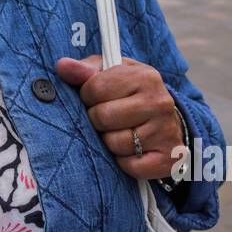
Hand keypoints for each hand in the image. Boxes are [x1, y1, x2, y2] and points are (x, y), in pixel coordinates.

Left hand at [54, 55, 184, 180]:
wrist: (168, 123)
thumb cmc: (131, 95)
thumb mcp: (112, 75)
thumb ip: (85, 70)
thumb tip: (62, 66)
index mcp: (145, 76)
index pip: (96, 88)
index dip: (87, 96)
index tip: (95, 99)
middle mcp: (159, 102)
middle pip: (103, 117)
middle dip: (96, 120)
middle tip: (106, 119)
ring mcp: (165, 132)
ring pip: (114, 143)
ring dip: (109, 142)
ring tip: (119, 133)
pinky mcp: (167, 159)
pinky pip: (129, 166)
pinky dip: (124, 162)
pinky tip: (132, 151)